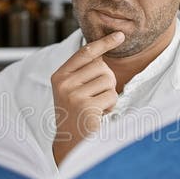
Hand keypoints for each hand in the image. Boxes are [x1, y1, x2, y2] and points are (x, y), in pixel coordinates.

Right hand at [50, 31, 124, 165]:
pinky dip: (111, 106)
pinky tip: (99, 115)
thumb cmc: (76, 113)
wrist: (69, 142)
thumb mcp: (72, 89)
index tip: (120, 35)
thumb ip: (83, 72)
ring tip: (96, 107)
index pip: (85, 53)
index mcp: (59, 76)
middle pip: (102, 67)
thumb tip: (101, 50)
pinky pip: (112, 96)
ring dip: (109, 94)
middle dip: (107, 81)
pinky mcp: (86, 107)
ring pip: (109, 81)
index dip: (104, 43)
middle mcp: (64, 83)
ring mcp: (74, 95)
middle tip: (96, 97)